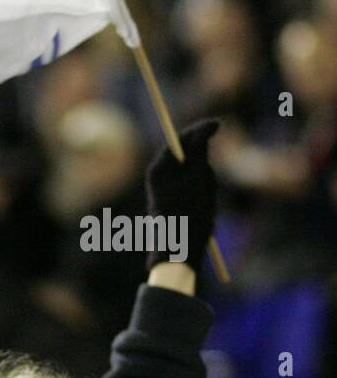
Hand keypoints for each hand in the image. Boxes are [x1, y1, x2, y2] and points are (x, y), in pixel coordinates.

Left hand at [145, 119, 219, 272]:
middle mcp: (158, 178)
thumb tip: (202, 131)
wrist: (178, 253)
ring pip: (198, 175)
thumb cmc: (186, 215)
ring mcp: (168, 191)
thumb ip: (199, 152)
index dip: (199, 130)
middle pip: (190, 158)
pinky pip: (199, 191)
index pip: (179, 140)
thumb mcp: (197, 179)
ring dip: (208, 183)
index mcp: (158, 170)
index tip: (219, 124)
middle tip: (207, 186)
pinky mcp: (177, 202)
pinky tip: (205, 214)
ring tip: (205, 202)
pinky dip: (207, 197)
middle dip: (204, 166)